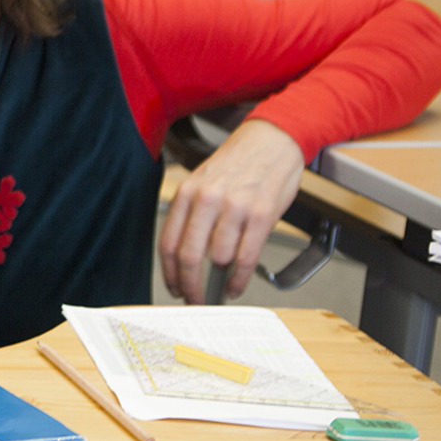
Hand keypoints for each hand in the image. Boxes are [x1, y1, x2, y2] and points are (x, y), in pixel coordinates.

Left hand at [161, 118, 305, 303]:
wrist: (272, 141)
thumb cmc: (238, 165)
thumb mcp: (204, 183)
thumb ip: (194, 217)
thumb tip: (187, 260)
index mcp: (187, 193)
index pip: (168, 242)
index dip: (170, 272)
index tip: (174, 287)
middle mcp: (206, 200)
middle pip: (189, 256)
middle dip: (189, 285)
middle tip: (193, 300)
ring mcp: (234, 207)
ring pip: (218, 259)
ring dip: (216, 283)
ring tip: (218, 292)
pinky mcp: (261, 214)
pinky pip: (246, 257)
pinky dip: (239, 279)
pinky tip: (236, 286)